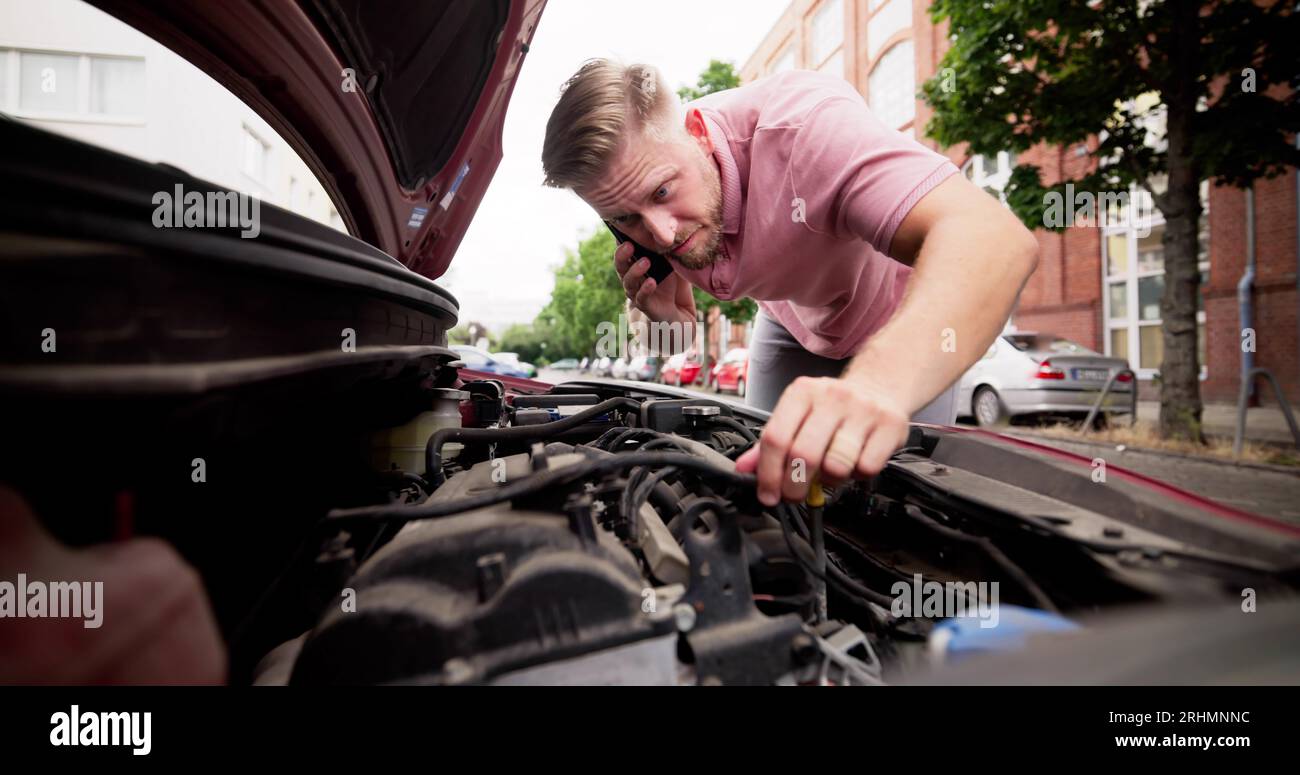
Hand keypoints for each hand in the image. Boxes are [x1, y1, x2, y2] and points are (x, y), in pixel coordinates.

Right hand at [613, 240, 687, 323]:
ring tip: (645, 261)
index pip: (625, 254)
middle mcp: (634, 280)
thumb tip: (672, 234)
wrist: (681, 317)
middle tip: (628, 244)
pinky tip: (651, 282)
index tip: (624, 231)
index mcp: (638, 268)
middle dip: (622, 255)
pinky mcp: (647, 308)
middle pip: (621, 267)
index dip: (622, 244)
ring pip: (628, 282)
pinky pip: (642, 298)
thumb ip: (670, 253)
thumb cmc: (676, 289)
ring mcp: (638, 294)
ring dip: (635, 271)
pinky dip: (645, 290)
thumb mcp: (675, 266)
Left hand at [734, 375, 910, 505]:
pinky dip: (858, 475)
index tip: (768, 494)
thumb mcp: (798, 415)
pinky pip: (867, 468)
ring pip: (836, 465)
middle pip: (803, 455)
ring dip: (830, 480)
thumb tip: (743, 469)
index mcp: (802, 393)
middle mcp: (831, 397)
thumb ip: (770, 443)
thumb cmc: (833, 407)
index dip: (768, 473)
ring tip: (830, 472)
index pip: (775, 438)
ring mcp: (862, 410)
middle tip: (794, 495)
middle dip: (794, 486)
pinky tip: (855, 463)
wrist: (879, 386)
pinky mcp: (889, 426)